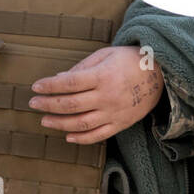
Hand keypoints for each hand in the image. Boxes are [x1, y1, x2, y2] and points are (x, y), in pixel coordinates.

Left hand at [28, 46, 163, 144]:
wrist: (160, 74)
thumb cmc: (129, 60)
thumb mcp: (105, 55)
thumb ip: (82, 67)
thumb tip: (59, 78)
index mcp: (102, 76)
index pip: (69, 83)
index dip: (49, 86)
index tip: (35, 87)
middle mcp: (107, 96)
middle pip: (71, 105)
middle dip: (48, 105)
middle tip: (33, 104)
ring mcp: (114, 112)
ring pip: (81, 123)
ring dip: (59, 123)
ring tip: (44, 120)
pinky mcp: (121, 123)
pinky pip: (98, 135)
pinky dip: (81, 138)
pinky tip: (67, 136)